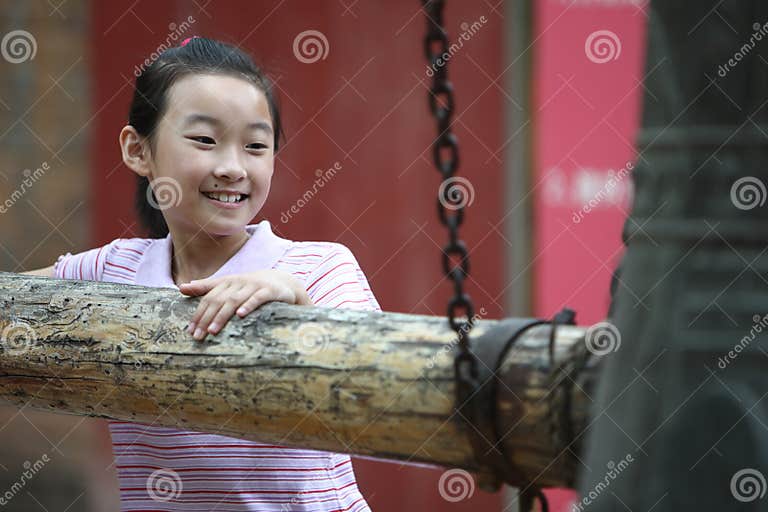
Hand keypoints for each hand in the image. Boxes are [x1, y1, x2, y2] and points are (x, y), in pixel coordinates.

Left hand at [178, 270, 311, 339]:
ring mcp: (254, 285)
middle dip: (206, 318)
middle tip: (198, 336)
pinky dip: (248, 305)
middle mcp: (239, 282)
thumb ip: (206, 286)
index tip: (190, 330)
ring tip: (213, 330)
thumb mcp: (229, 285)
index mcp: (228, 281)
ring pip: (234, 300)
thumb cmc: (250, 287)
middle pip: (218, 300)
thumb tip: (182, 287)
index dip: (198, 313)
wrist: (282, 282)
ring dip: (222, 316)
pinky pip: (258, 298)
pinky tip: (240, 315)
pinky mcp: (270, 290)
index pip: (209, 297)